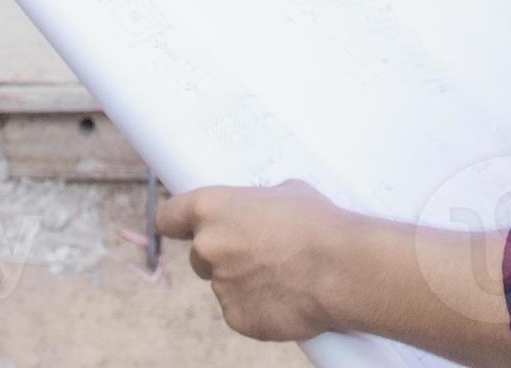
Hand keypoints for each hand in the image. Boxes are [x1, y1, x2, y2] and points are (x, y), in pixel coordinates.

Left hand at [156, 181, 358, 342]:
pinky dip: (257, 307)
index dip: (177, 224)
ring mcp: (220, 286)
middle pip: (200, 256)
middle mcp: (207, 247)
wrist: (342, 268)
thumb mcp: (284, 192)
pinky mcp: (236, 318)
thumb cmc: (318, 224)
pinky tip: (284, 298)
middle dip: (223, 255)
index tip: (182, 229)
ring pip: (224, 284)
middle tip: (257, 254)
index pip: (168, 218)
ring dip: (243, 282)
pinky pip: (240, 311)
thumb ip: (255, 203)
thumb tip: (257, 211)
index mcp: (210, 209)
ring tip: (282, 276)